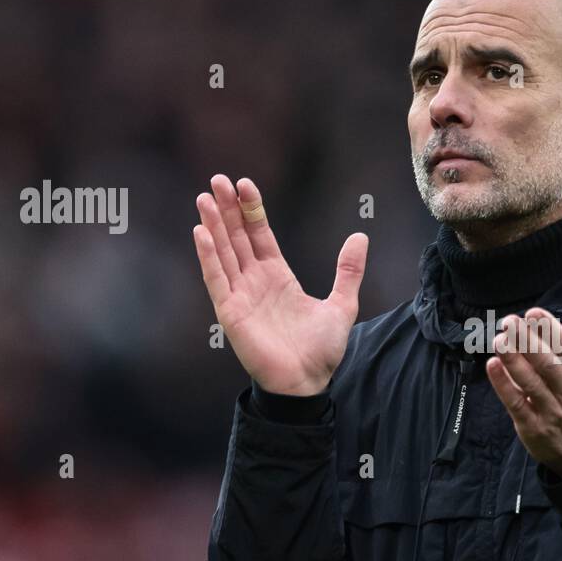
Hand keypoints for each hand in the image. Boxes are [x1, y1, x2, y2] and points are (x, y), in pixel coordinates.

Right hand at [193, 174, 366, 396]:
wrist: (308, 382)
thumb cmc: (321, 350)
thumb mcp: (342, 304)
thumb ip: (348, 271)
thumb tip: (360, 236)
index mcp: (277, 277)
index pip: (259, 235)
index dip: (252, 210)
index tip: (245, 183)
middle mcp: (255, 282)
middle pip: (237, 237)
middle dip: (228, 208)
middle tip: (218, 178)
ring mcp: (240, 296)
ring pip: (223, 253)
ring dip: (213, 225)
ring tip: (205, 197)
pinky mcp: (230, 313)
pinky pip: (216, 279)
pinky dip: (208, 256)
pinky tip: (201, 232)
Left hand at [485, 287, 561, 477]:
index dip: (552, 331)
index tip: (534, 313)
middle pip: (548, 364)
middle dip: (528, 341)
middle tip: (509, 321)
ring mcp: (551, 411)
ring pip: (531, 383)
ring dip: (513, 360)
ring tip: (499, 340)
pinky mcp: (532, 426)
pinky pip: (516, 404)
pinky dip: (504, 385)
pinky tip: (492, 366)